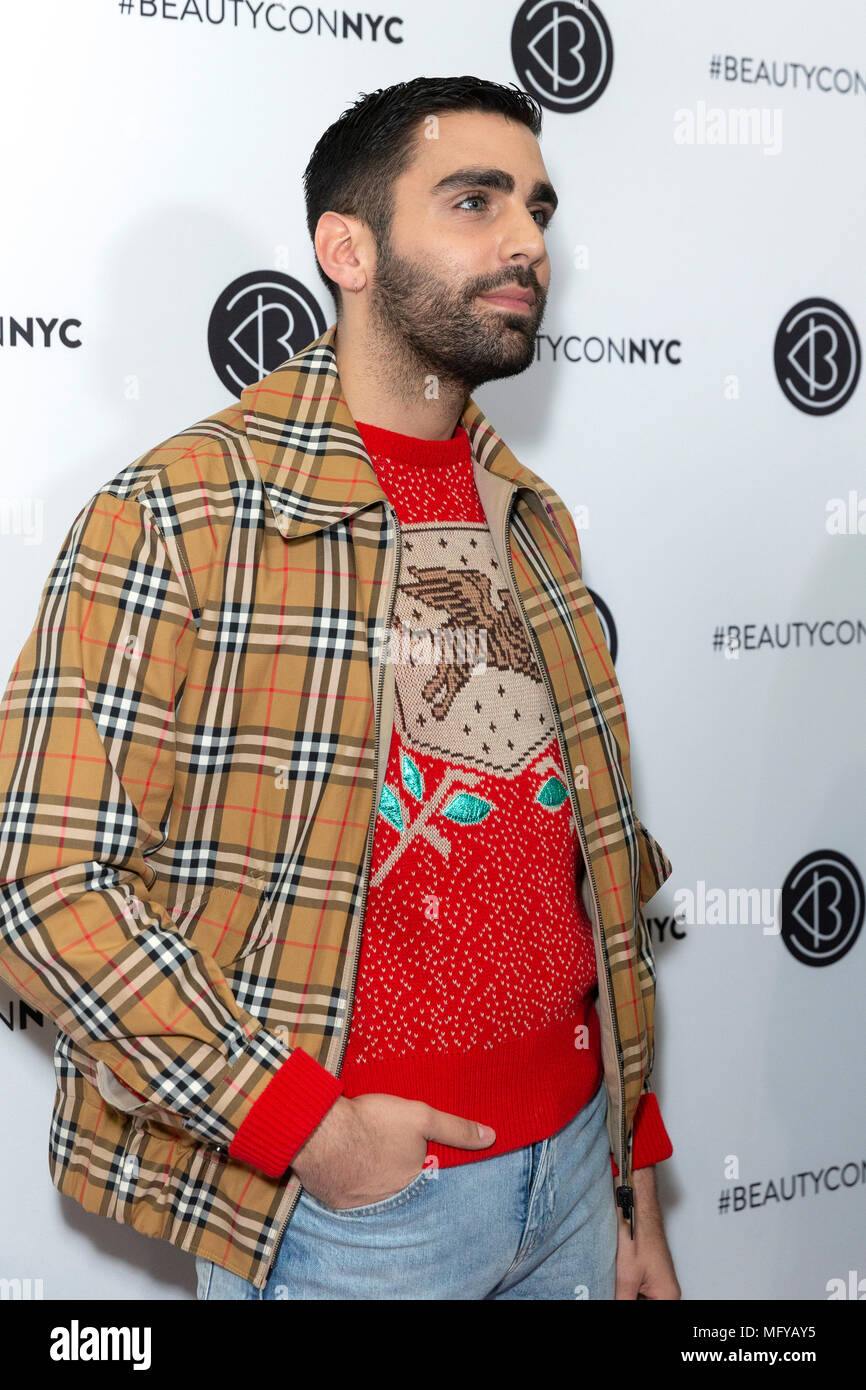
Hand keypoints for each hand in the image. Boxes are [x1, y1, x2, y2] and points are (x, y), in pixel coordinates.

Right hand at [289, 1092, 495, 1209]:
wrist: (320, 1133)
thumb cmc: (373, 1123)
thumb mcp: (421, 1117)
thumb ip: (456, 1129)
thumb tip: (492, 1137)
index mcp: (413, 1181)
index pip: (423, 1175)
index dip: (417, 1159)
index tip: (407, 1148)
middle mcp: (390, 1200)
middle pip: (397, 1184)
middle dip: (393, 1170)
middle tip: (383, 1149)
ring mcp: (361, 1205)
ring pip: (373, 1191)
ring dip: (371, 1177)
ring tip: (366, 1156)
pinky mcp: (336, 1202)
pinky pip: (348, 1194)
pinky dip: (349, 1181)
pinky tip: (344, 1163)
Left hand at [614, 1165, 680, 1298]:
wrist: (635, 1208)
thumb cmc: (637, 1235)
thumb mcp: (626, 1278)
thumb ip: (623, 1301)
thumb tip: (616, 1305)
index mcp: (667, 1296)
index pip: (650, 1312)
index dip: (628, 1303)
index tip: (620, 1297)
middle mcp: (667, 1290)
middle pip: (645, 1304)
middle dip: (627, 1298)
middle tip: (616, 1289)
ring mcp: (658, 1281)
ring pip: (640, 1298)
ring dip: (626, 1294)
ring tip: (616, 1283)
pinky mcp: (649, 1273)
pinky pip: (638, 1289)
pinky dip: (627, 1288)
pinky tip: (617, 1279)